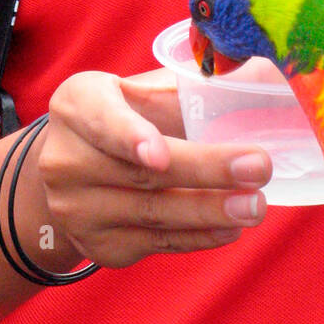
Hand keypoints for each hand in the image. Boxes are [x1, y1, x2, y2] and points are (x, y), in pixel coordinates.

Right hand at [32, 70, 271, 269]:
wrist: (77, 171)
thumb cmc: (126, 116)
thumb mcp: (140, 90)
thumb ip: (181, 86)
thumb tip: (254, 76)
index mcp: (76, 105)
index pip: (103, 120)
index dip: (131, 138)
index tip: (161, 154)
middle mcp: (65, 161)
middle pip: (141, 173)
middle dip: (206, 171)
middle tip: (258, 167)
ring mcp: (76, 210)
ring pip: (152, 214)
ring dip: (210, 211)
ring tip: (255, 205)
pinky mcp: (98, 247)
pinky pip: (155, 244)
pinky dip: (197, 237)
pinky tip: (230, 227)